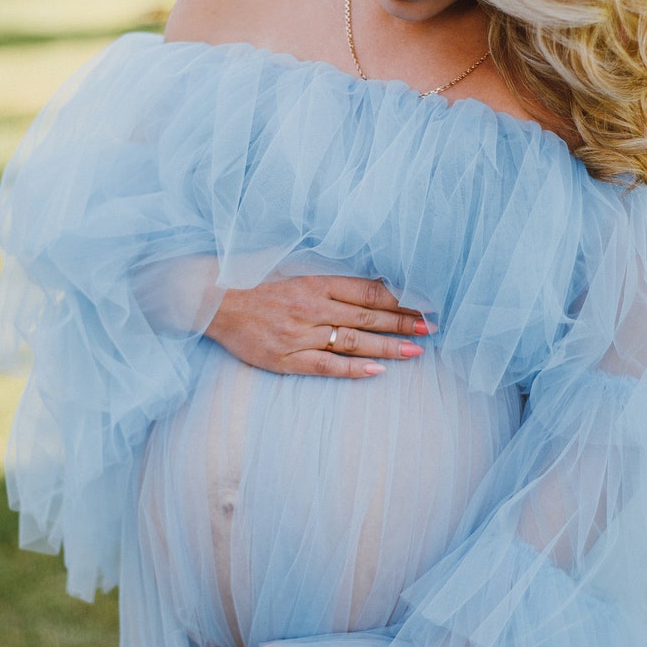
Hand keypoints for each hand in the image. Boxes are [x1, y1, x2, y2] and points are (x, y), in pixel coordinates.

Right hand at [204, 275, 431, 376]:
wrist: (215, 303)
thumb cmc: (260, 287)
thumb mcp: (299, 275)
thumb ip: (335, 284)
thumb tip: (379, 287)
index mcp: (316, 282)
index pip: (368, 291)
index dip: (399, 299)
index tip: (424, 306)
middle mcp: (312, 307)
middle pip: (367, 316)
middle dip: (403, 322)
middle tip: (431, 328)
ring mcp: (299, 334)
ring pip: (352, 341)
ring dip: (387, 346)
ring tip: (415, 351)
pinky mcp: (285, 359)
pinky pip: (325, 366)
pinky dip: (352, 369)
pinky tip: (377, 371)